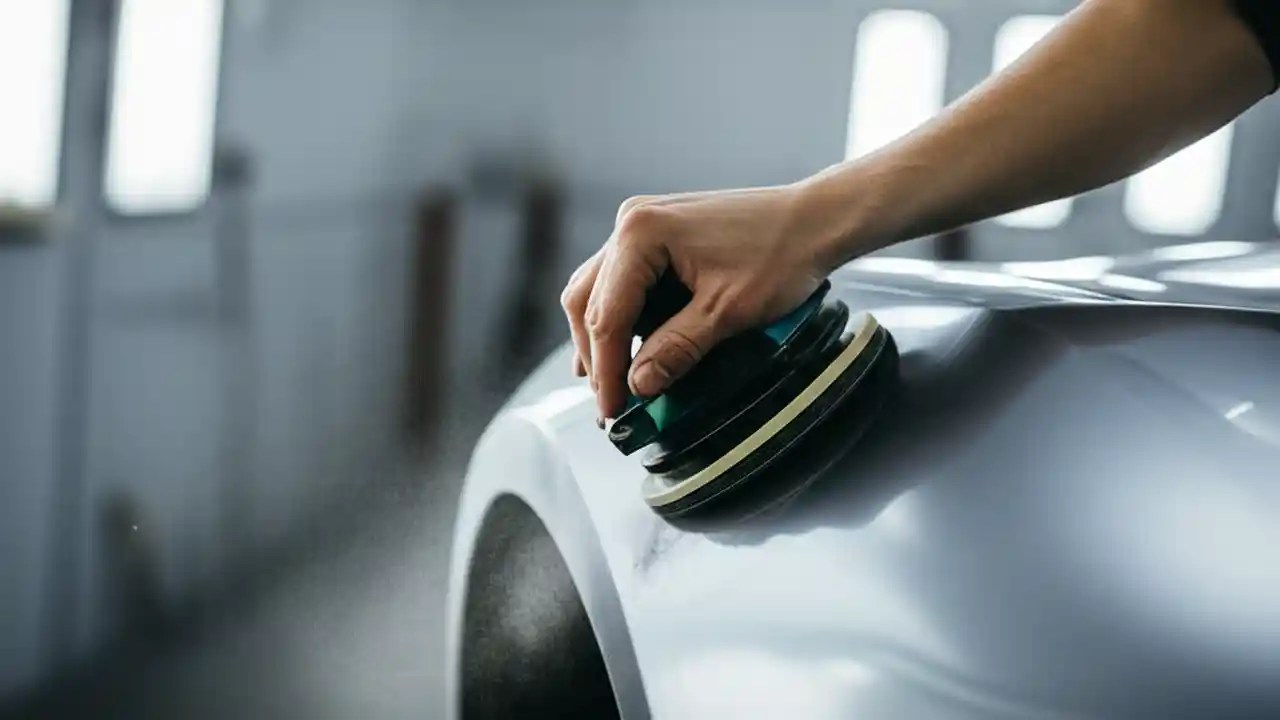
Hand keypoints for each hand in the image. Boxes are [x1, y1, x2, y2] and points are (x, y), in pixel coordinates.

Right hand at [560, 184, 840, 423]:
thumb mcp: (727, 312)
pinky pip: (622, 280)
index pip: (606, 315)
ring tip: (612, 383)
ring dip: (602, 337)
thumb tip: (637, 386)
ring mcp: (643, 224)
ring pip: (598, 290)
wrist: (816, 219)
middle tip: (611, 404)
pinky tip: (628, 348)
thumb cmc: (781, 254)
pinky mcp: (658, 232)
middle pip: (589, 300)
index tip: (612, 411)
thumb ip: (677, 348)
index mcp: (641, 234)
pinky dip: (622, 316)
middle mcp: (631, 221)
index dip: (606, 371)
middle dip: (596, 356)